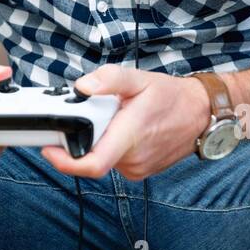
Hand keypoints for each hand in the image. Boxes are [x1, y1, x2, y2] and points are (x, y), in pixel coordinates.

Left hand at [40, 65, 209, 180]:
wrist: (202, 114)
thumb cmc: (173, 97)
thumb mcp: (140, 78)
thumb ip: (109, 80)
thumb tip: (82, 87)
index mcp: (130, 136)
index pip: (92, 164)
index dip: (64, 161)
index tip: (47, 149)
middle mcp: (132, 159)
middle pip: (91, 155)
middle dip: (83, 135)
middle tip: (91, 112)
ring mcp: (137, 168)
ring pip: (103, 156)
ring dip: (99, 137)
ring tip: (114, 116)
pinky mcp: (139, 171)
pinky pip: (114, 159)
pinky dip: (111, 143)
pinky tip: (122, 126)